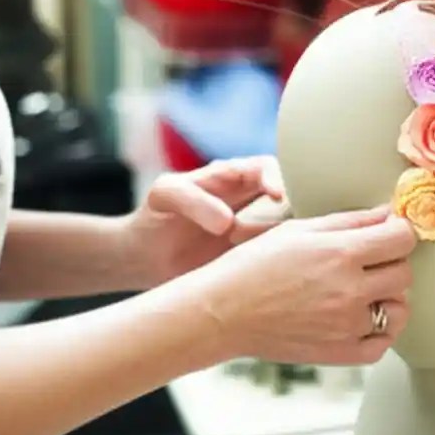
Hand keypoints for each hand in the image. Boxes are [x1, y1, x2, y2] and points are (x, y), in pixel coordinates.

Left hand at [123, 157, 285, 287]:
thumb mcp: (165, 196)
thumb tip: (229, 222)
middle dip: (289, 210)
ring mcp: (256, 231)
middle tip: (272, 227)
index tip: (277, 195)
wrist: (146, 256)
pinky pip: (278, 255)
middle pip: (289, 197)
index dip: (276, 177)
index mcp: (231, 176)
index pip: (266, 168)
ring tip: (252, 245)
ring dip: (283, 237)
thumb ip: (193, 200)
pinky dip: (281, 259)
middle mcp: (251, 201)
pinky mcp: (254, 258)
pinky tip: (270, 267)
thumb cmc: (156, 216)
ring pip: (288, 228)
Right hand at [196, 206, 415, 364]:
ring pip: (399, 308)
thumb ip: (347, 221)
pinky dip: (379, 329)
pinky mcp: (343, 353)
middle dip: (389, 263)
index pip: (402, 238)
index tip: (386, 233)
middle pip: (404, 273)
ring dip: (385, 297)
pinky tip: (356, 317)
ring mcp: (349, 325)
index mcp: (341, 253)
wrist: (222, 312)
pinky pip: (384, 342)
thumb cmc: (251, 267)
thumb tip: (387, 214)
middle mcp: (351, 290)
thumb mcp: (295, 231)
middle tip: (364, 262)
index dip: (397, 232)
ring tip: (356, 291)